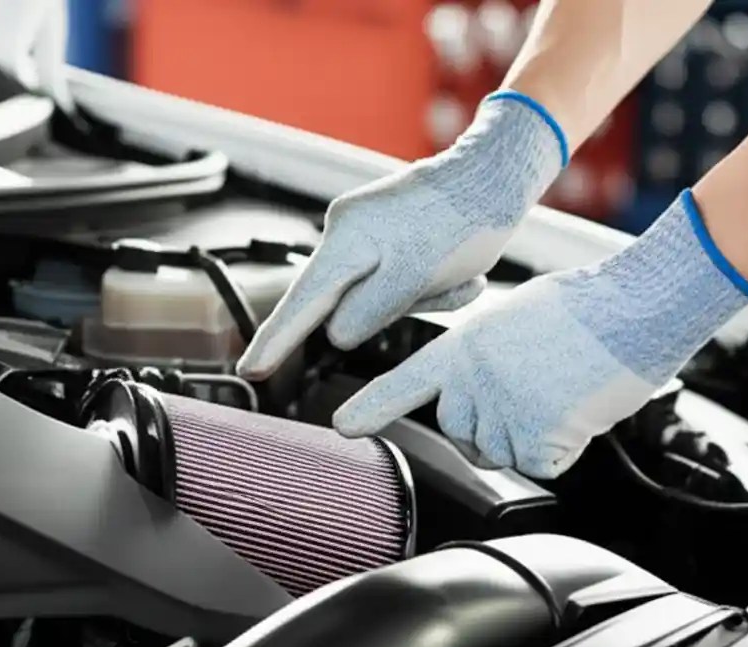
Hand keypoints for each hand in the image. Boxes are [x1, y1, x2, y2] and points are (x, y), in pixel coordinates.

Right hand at [236, 92, 567, 379]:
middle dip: (394, 309)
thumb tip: (334, 335)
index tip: (250, 371)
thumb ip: (369, 310)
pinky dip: (428, 285)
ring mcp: (364, 227)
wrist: (497, 174)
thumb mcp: (417, 277)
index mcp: (346, 240)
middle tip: (444, 288)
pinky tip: (463, 273)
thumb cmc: (464, 224)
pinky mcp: (386, 230)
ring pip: (377, 293)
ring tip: (464, 278)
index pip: (301, 303)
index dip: (275, 342)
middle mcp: (345, 229)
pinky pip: (395, 277)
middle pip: (344, 300)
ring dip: (420, 298)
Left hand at [332, 192, 747, 477]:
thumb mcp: (513, 317)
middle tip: (531, 395)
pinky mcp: (537, 436)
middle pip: (461, 432)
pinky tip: (576, 413)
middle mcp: (475, 379)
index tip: (343, 427)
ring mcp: (504, 410)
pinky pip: (539, 466)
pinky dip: (561, 451)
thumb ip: (484, 355)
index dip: (372, 407)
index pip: (406, 381)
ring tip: (559, 395)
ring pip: (500, 454)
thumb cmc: (588, 308)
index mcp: (465, 345)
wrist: (636, 309)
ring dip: (527, 438)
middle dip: (489, 426)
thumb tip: (480, 386)